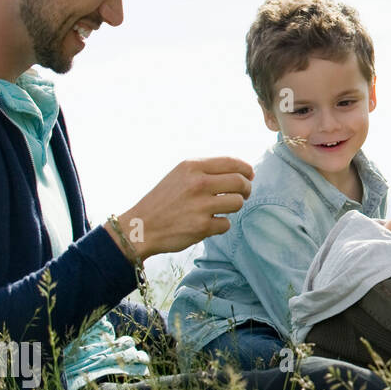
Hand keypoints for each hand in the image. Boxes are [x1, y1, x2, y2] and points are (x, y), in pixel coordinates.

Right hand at [115, 157, 254, 259]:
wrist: (141, 227)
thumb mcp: (180, 175)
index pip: (231, 162)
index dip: (246, 169)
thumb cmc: (164, 200)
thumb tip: (245, 172)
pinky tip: (208, 223)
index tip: (249, 175)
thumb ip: (207, 171)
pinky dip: (220, 225)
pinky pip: (226, 224)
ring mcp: (200, 206)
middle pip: (240, 182)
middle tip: (243, 194)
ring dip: (234, 207)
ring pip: (237, 203)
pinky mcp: (201, 227)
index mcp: (191, 167)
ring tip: (222, 208)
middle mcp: (197, 183)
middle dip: (246, 188)